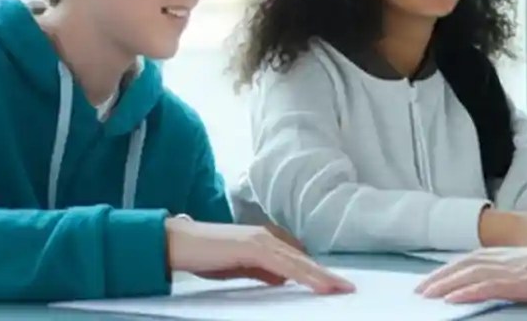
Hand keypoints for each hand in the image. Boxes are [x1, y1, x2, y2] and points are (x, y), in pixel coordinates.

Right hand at [164, 217, 353, 293]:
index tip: (335, 285)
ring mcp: (260, 240)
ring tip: (339, 288)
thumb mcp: (239, 267)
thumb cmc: (205, 255)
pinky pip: (283, 265)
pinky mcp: (251, 247)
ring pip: (298, 262)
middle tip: (348, 288)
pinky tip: (315, 284)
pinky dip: (302, 274)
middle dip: (326, 275)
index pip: (297, 260)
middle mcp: (266, 237)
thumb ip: (261, 271)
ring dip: (320, 276)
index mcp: (264, 242)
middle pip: (303, 260)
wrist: (178, 242)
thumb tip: (282, 280)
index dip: (317, 273)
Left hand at [416, 236, 526, 304]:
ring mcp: (512, 268)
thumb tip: (509, 285)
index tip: (432, 280)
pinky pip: (487, 286)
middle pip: (464, 265)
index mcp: (511, 254)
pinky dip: (466, 291)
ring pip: (469, 274)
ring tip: (426, 296)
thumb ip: (519, 274)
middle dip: (439, 277)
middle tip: (418, 291)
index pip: (471, 259)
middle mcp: (507, 257)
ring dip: (444, 284)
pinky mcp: (520, 281)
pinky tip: (452, 299)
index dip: (449, 269)